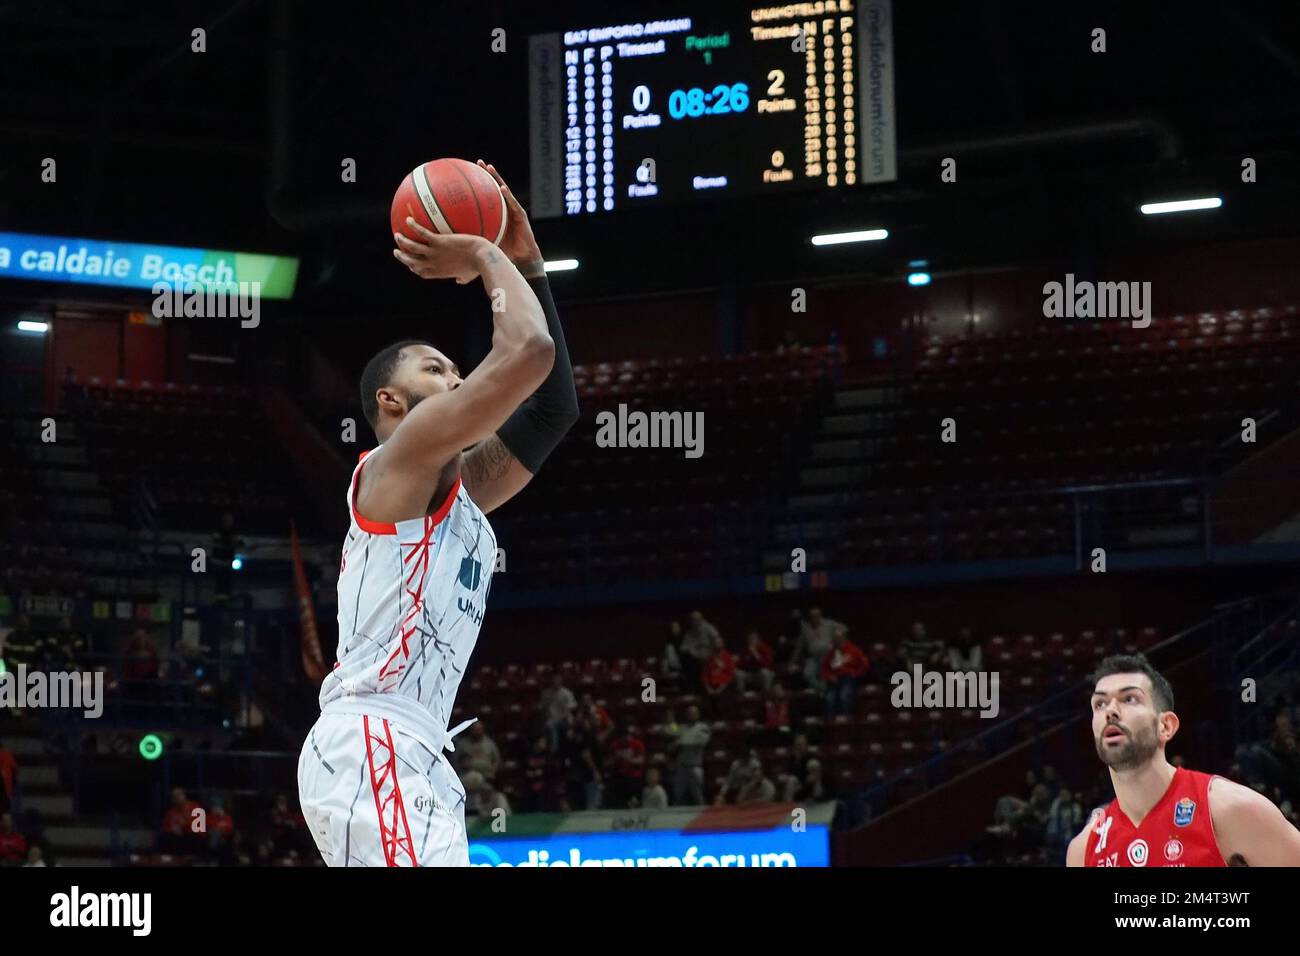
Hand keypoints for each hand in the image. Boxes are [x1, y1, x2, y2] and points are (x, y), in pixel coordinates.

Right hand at [393, 220, 493, 283]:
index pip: (422, 272)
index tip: (410, 265)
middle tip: (396, 251)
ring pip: (413, 248)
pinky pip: (423, 233)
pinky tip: (409, 219)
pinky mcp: (440, 242)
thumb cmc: (480, 267)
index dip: (414, 268)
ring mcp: (435, 253)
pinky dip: (414, 227)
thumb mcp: (469, 275)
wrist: (484, 258)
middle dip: (402, 257)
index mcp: (440, 272)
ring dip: (403, 242)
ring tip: (397, 235)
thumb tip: (460, 281)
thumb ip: (462, 278)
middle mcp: (434, 264)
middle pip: (412, 262)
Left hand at [476, 159, 542, 276]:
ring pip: (504, 191)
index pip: (486, 195)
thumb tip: (455, 253)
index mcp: (497, 214)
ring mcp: (513, 210)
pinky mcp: (521, 215)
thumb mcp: (485, 246)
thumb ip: (473, 242)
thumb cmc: (504, 253)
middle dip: (487, 174)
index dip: (478, 184)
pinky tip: (502, 188)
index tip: (467, 173)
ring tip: (489, 167)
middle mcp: (505, 209)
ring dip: (497, 178)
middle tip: (478, 162)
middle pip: (494, 187)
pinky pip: (513, 203)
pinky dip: (508, 195)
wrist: (522, 259)